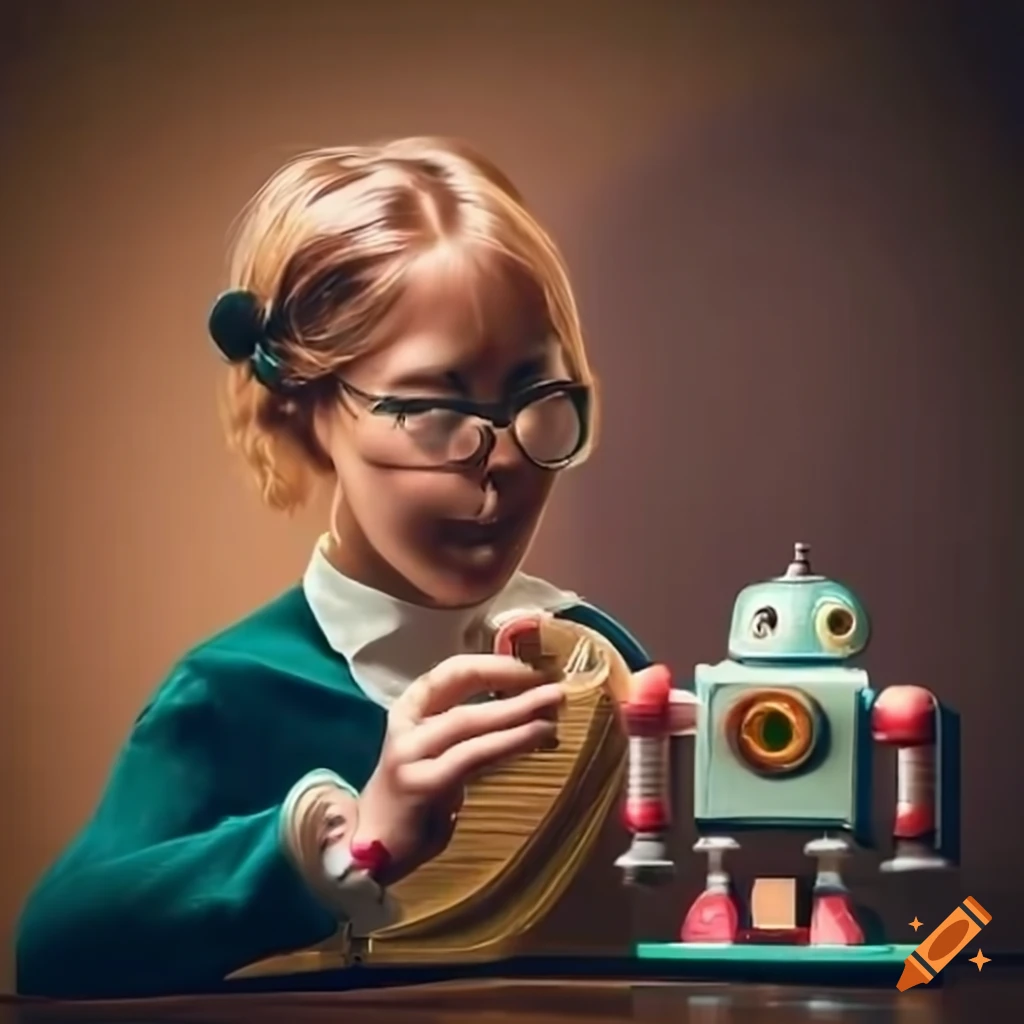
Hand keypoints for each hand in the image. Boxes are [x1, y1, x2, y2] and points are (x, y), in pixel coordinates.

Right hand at [353, 654, 563, 885]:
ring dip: (517, 709)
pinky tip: (538, 737)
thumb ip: (466, 732)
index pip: (451, 671)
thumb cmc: (413, 801)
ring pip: (471, 719)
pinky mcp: (425, 784)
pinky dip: (510, 742)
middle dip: (511, 678)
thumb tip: (523, 709)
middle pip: (462, 685)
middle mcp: (406, 725)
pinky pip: (475, 755)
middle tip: (552, 681)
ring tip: (553, 706)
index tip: (530, 666)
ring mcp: (411, 753)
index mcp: (408, 710)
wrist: (372, 850)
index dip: (492, 663)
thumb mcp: (436, 754)